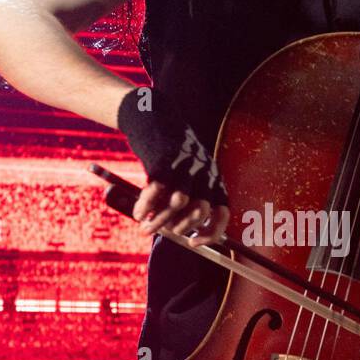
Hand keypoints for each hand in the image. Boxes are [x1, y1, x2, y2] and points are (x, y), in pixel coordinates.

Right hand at [117, 88, 229, 247]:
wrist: (152, 115)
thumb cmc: (166, 150)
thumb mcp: (182, 172)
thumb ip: (182, 198)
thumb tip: (173, 230)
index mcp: (212, 177)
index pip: (221, 211)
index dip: (211, 232)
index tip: (194, 243)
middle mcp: (203, 172)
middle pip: (200, 211)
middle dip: (180, 228)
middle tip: (161, 232)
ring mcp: (185, 166)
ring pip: (178, 204)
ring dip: (159, 221)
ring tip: (144, 226)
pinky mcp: (164, 161)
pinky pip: (156, 191)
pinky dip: (145, 206)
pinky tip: (137, 212)